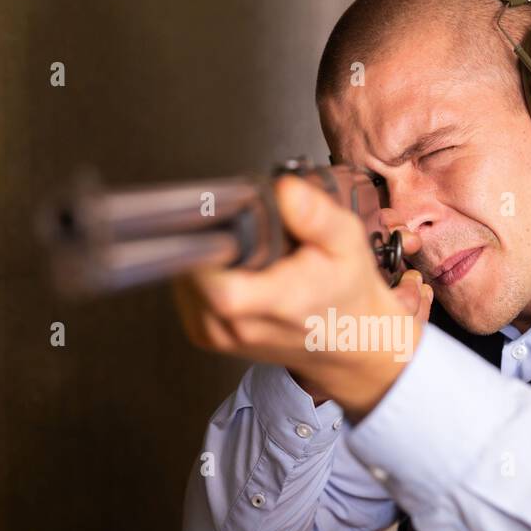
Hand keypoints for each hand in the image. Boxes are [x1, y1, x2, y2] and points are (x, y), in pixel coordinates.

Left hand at [173, 174, 430, 418]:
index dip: (208, 241)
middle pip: (190, 271)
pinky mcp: (206, 336)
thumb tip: (285, 189)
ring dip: (204, 257)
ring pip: (182, 279)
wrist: (348, 341)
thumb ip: (318, 215)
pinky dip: (200, 275)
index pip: (214, 280)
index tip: (224, 217)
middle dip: (209, 239)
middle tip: (242, 230)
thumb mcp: (348, 242)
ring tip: (244, 252)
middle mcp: (240, 326)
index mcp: (277, 303)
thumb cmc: (347, 290)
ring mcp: (218, 335)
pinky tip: (232, 269)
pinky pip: (183, 294)